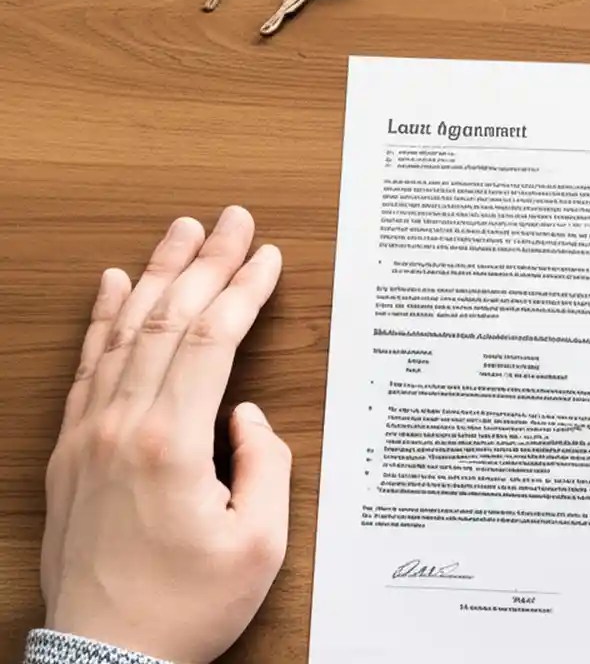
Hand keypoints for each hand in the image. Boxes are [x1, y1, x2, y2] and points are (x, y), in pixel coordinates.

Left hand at [42, 206, 290, 662]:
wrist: (109, 655)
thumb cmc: (187, 606)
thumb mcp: (259, 542)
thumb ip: (264, 463)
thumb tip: (245, 414)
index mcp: (170, 444)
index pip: (211, 340)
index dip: (243, 290)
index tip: (267, 256)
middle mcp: (121, 426)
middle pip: (167, 321)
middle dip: (205, 263)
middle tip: (232, 220)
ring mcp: (89, 435)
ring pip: (124, 332)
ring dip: (156, 275)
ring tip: (180, 231)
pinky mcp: (72, 451)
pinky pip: (86, 366)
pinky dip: (102, 320)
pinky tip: (114, 285)